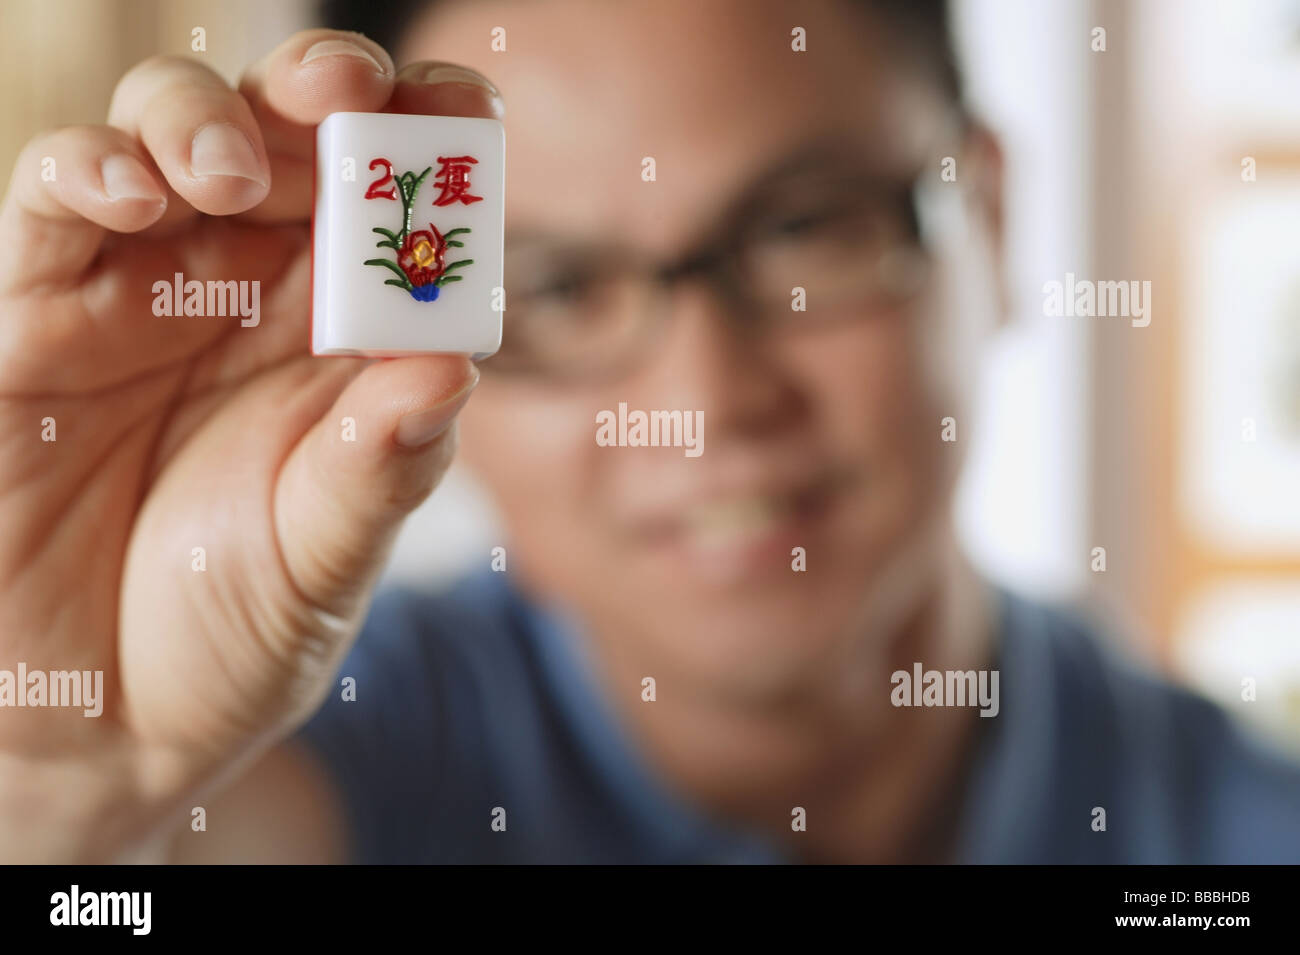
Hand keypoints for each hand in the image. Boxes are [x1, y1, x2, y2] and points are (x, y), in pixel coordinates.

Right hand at [0, 30, 501, 860]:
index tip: (464, 111)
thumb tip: (450, 368)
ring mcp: (138, 298)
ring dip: (200, 121)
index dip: (427, 138)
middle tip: (347, 93)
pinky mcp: (33, 323)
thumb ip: (381, 467)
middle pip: (284, 139)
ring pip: (162, 142)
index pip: (391, 202)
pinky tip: (128, 190)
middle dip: (317, 92)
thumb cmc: (235, 632)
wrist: (108, 725)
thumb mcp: (327, 557)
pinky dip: (85, 174)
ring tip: (232, 173)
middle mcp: (246, 296)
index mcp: (340, 337)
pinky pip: (48, 211)